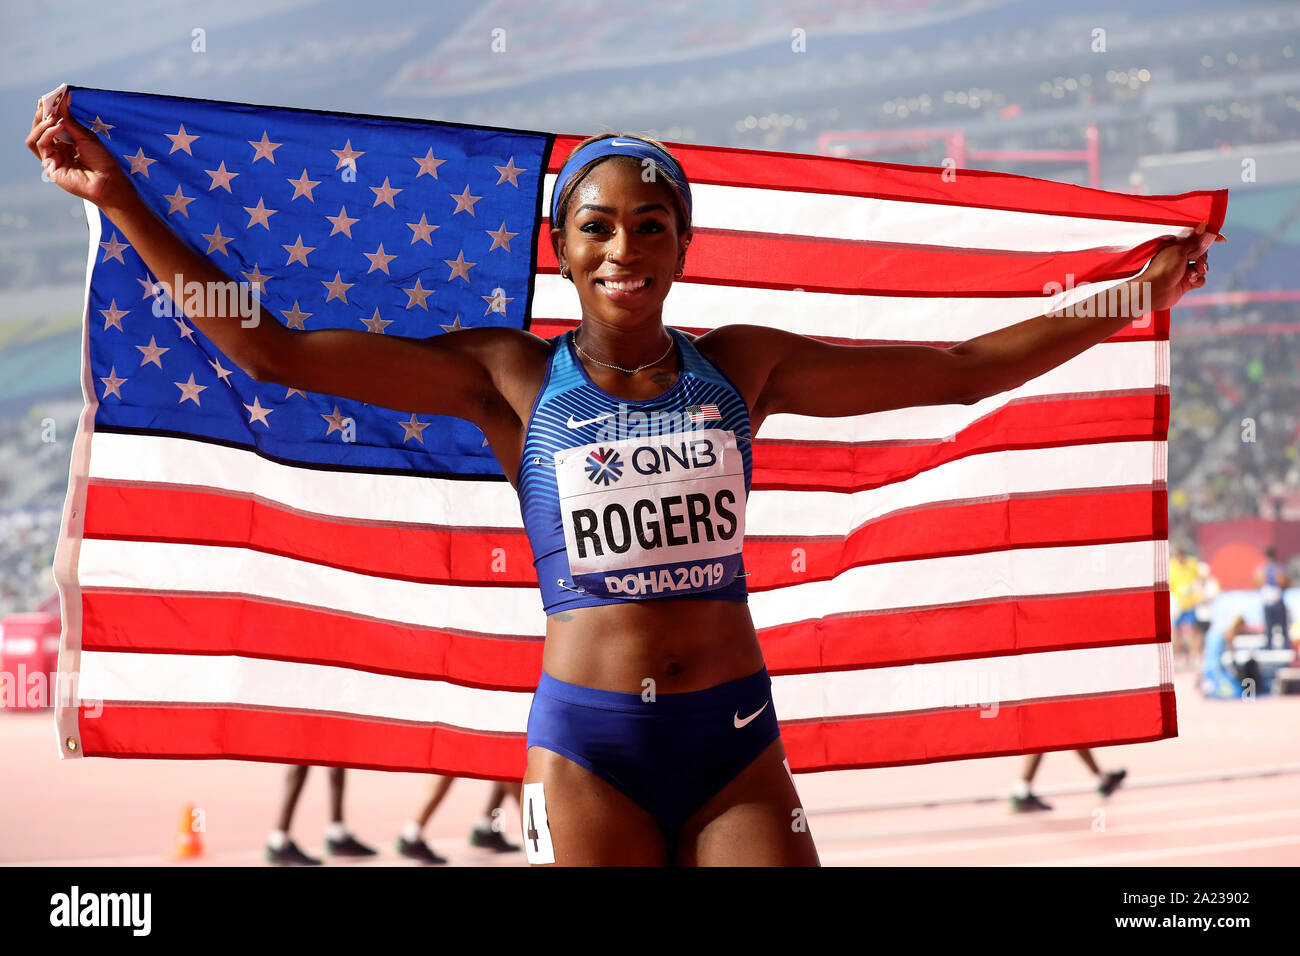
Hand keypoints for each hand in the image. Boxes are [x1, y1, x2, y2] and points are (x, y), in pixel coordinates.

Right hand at [26, 86, 132, 209]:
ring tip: (53, 117)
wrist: (109, 180)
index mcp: (65, 143)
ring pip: (35, 138)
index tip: (49, 98)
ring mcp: (52, 159)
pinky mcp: (50, 167)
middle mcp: (56, 151)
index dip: (47, 112)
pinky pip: (41, 145)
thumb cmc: (102, 160)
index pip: (49, 125)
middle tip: (48, 103)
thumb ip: (69, 120)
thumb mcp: (85, 135)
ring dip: (41, 124)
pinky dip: (47, 133)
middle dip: (42, 115)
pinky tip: (58, 126)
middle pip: (39, 130)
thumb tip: (63, 99)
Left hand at [1135, 220, 1223, 312]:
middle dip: (1203, 258)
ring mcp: (1183, 270)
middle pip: (1202, 253)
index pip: (1196, 239)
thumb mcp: (1180, 250)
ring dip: (1201, 269)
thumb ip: (1194, 240)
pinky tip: (1190, 281)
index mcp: (1177, 247)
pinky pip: (1200, 279)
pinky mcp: (1186, 283)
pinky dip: (1198, 280)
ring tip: (1193, 274)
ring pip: (1203, 267)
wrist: (1154, 291)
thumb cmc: (1163, 268)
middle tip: (1198, 263)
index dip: (1208, 238)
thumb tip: (1204, 223)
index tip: (1222, 239)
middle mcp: (1180, 257)